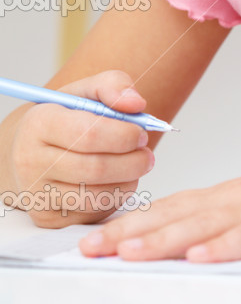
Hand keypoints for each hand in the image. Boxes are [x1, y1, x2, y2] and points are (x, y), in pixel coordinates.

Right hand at [7, 70, 154, 226]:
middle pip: (96, 168)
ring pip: (96, 196)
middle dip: (133, 162)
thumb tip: (137, 104)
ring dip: (128, 181)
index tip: (141, 133)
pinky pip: (92, 213)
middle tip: (147, 154)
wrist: (32, 150)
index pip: (89, 134)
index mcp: (39, 124)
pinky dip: (114, 198)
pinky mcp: (47, 218)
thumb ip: (115, 85)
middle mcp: (31, 162)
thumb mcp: (86, 90)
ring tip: (136, 166)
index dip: (124, 135)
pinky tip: (116, 181)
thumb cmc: (66, 117)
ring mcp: (37, 194)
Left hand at [78, 157, 240, 262]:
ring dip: (163, 238)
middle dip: (131, 231)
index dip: (135, 221)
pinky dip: (222, 246)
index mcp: (237, 193)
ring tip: (127, 253)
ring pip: (204, 223)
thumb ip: (239, 221)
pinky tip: (198, 256)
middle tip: (90, 247)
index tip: (99, 236)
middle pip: (178, 213)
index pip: (176, 206)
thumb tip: (203, 243)